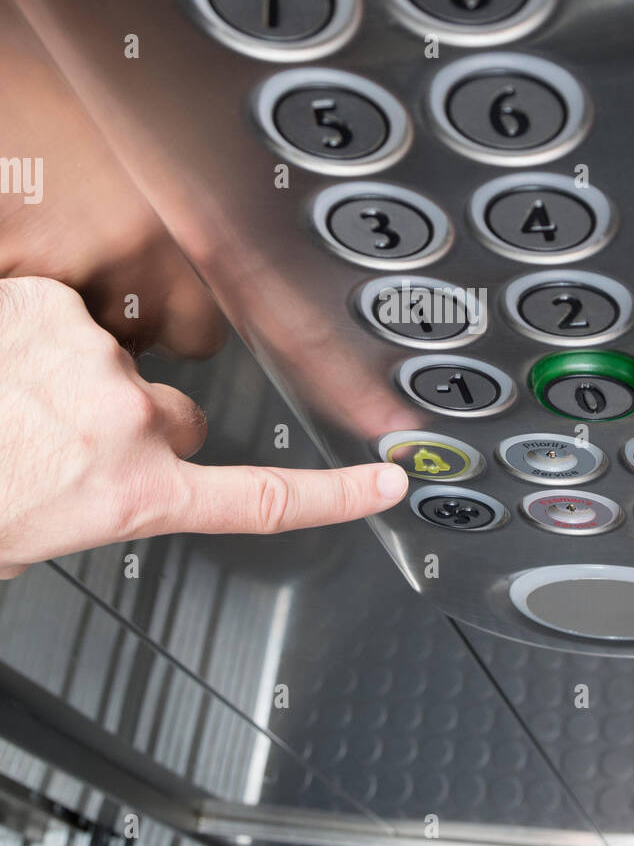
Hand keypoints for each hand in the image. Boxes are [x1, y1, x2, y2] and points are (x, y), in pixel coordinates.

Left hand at [0, 277, 408, 578]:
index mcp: (134, 495)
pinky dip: (28, 333)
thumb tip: (86, 481)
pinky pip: (54, 315)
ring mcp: (92, 360)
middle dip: (135, 424)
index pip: (259, 500)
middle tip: (65, 445)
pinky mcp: (45, 307)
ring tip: (9, 404)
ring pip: (110, 361)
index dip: (333, 494)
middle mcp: (130, 424)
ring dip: (70, 377)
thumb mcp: (36, 538)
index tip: (384, 481)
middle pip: (175, 418)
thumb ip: (92, 503)